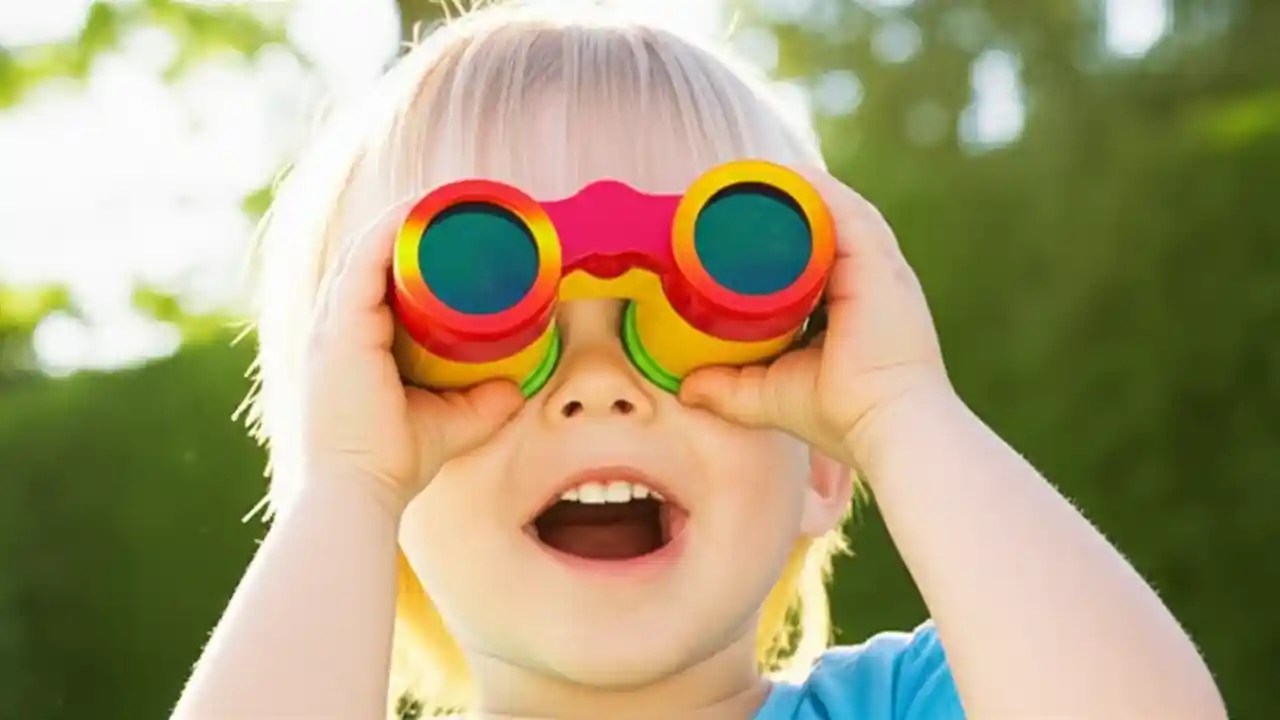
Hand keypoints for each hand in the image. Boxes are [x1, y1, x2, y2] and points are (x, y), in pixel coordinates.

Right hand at [300, 201, 523, 512]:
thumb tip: (516, 388)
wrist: (361, 490)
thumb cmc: (392, 461)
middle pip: (368, 254)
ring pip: (366, 248)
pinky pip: (364, 260)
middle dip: (408, 226)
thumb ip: (480, 404)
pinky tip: (418, 210)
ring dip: (405, 218)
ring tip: (445, 200)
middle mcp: (335, 325)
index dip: (401, 248)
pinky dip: (391, 230)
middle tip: (455, 208)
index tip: (442, 230)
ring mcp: (333, 324)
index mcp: (350, 341)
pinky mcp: (342, 327)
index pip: (370, 277)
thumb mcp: (448, 422)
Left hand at [678, 167, 952, 469]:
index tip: (726, 227)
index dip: (772, 237)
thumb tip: (685, 388)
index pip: (810, 253)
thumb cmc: (841, 415)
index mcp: (851, 299)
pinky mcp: (877, 257)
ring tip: (737, 178)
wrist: (887, 424)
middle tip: (721, 196)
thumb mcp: (769, 395)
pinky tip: (771, 175)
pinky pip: (839, 205)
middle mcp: (867, 274)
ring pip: (827, 206)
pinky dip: (806, 187)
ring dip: (784, 189)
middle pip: (817, 222)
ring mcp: (876, 262)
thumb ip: (729, 388)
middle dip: (772, 205)